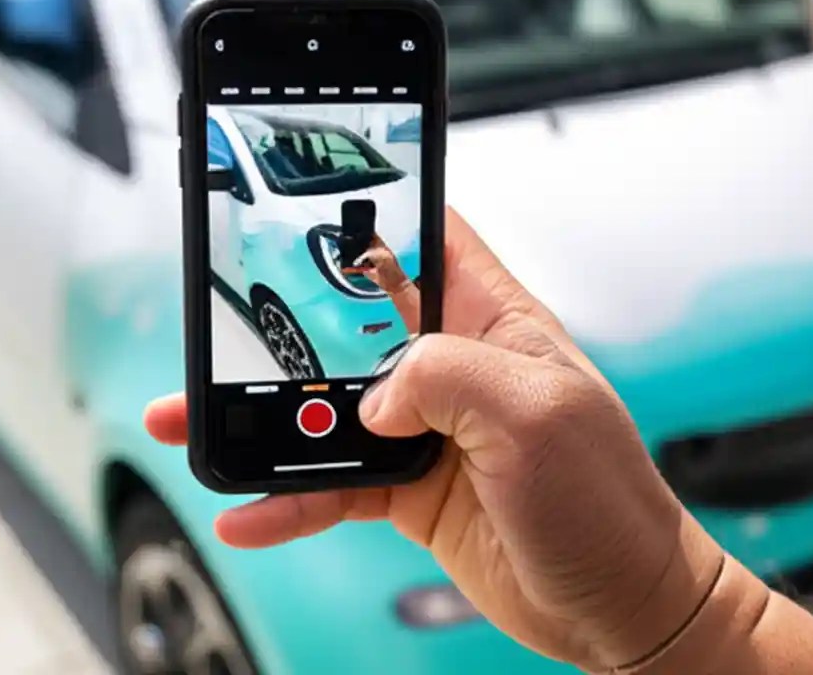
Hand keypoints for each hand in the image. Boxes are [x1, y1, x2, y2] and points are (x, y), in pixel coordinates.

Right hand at [145, 209, 721, 669]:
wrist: (617, 607)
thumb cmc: (609, 504)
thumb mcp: (538, 416)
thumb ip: (448, 376)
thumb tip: (373, 394)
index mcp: (493, 320)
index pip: (424, 237)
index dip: (369, 212)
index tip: (301, 204)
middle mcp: (453, 366)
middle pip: (347, 325)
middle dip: (278, 326)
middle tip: (218, 331)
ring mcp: (425, 428)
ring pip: (324, 408)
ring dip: (260, 419)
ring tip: (195, 426)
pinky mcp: (407, 487)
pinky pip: (330, 482)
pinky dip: (287, 496)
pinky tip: (251, 510)